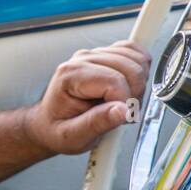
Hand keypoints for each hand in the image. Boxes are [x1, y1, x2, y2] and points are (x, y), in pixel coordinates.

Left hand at [24, 41, 151, 155]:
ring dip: (139, 85)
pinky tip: (129, 87)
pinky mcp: (108, 53)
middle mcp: (83, 60)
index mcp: (71, 75)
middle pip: (132, 69)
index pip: (115, 81)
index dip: (125, 103)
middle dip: (135, 95)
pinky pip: (136, 53)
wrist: (49, 122)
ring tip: (123, 101)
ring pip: (138, 60)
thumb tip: (124, 111)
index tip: (122, 118)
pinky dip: (141, 70)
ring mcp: (97, 54)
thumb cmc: (58, 129)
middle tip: (122, 112)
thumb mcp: (72, 136)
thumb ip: (97, 123)